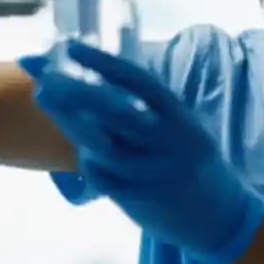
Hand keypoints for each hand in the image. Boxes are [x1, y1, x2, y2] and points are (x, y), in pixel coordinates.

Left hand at [19, 43, 263, 263]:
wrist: (219, 217)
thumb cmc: (192, 163)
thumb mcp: (182, 127)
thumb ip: (148, 108)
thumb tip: (100, 79)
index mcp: (181, 118)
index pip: (140, 83)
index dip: (103, 63)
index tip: (70, 47)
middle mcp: (169, 142)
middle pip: (114, 112)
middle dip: (75, 91)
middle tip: (43, 75)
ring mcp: (152, 172)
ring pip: (102, 145)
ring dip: (69, 121)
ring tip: (44, 97)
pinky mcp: (138, 199)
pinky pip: (102, 176)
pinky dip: (87, 161)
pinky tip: (82, 151)